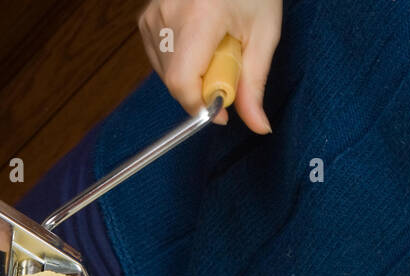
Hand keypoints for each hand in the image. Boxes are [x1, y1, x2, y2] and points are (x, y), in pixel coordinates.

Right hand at [137, 0, 281, 131]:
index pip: (182, 81)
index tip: (221, 109)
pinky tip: (199, 45)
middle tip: (227, 65)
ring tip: (214, 48)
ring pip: (166, 75)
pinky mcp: (146, 21)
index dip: (199, 105)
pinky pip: (160, 61)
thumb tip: (258, 126)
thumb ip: (255, 83)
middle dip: (203, 88)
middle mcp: (168, 14)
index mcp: (200, 14)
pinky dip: (181, 64)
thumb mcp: (263, 34)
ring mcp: (152, 17)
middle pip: (175, 81)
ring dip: (193, 76)